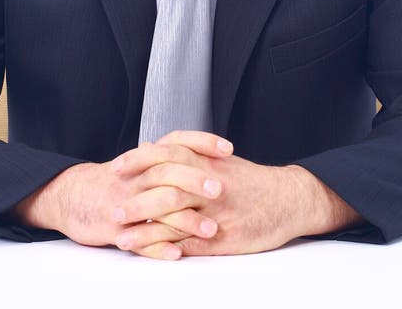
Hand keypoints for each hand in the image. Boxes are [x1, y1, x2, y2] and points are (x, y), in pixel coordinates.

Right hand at [11, 132, 233, 259]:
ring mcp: (125, 202)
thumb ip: (169, 156)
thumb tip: (205, 150)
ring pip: (157, 207)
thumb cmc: (116, 181)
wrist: (73, 196)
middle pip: (168, 171)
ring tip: (210, 229)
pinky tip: (178, 253)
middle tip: (220, 189)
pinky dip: (159, 247)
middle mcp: (136, 176)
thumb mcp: (141, 162)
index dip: (202, 142)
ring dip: (186, 220)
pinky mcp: (114, 228)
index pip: (177, 141)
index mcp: (146, 158)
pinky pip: (140, 240)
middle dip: (195, 180)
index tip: (228, 149)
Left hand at [114, 130, 363, 257]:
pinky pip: (192, 244)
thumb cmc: (251, 180)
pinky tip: (151, 255)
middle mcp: (209, 185)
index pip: (167, 154)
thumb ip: (186, 154)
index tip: (116, 166)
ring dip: (145, 229)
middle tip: (112, 205)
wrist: (289, 198)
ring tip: (121, 238)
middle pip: (166, 187)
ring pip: (176, 219)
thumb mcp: (219, 160)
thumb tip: (150, 147)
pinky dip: (169, 249)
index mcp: (207, 162)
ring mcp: (216, 212)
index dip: (140, 160)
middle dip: (136, 198)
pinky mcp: (225, 237)